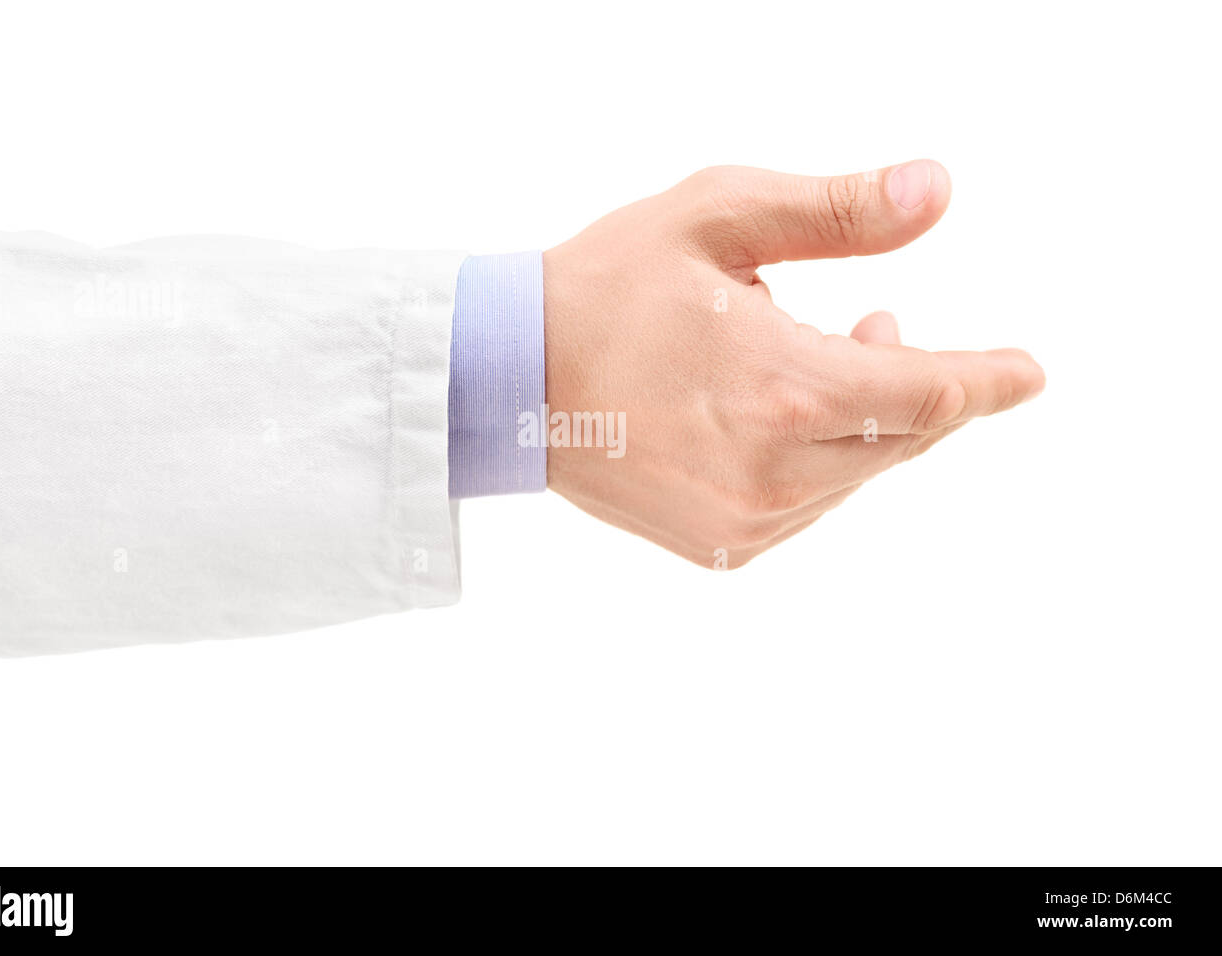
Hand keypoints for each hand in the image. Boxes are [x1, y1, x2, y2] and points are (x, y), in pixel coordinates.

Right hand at [542, 161, 1043, 567]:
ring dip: (861, 420)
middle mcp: (774, 472)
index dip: (990, 379)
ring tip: (811, 359)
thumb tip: (939, 190)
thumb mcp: (717, 218)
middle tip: (882, 326)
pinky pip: (809, 506)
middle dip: (917, 384)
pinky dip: (815, 460)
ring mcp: (746, 520)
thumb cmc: (606, 287)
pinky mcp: (720, 547)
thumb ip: (836, 211)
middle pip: (903, 439)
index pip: (933, 395)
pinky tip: (768, 417)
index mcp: (783, 387)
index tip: (1028, 373)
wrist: (504, 382)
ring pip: (858, 475)